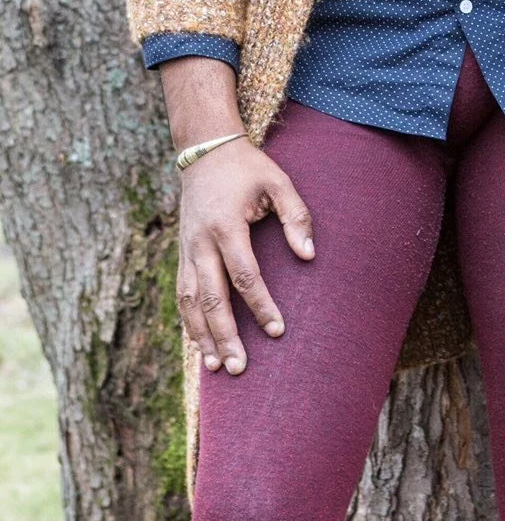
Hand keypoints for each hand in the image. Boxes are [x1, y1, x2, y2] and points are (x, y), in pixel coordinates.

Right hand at [177, 139, 314, 374]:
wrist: (204, 152)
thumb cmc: (247, 168)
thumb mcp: (278, 182)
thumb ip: (295, 217)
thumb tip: (308, 256)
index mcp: (225, 227)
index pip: (244, 276)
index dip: (261, 306)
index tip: (277, 331)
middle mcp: (200, 244)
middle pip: (212, 299)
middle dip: (225, 335)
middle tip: (239, 368)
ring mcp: (186, 251)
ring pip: (190, 302)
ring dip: (202, 336)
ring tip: (216, 367)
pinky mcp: (181, 255)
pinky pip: (182, 294)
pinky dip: (189, 322)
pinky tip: (200, 344)